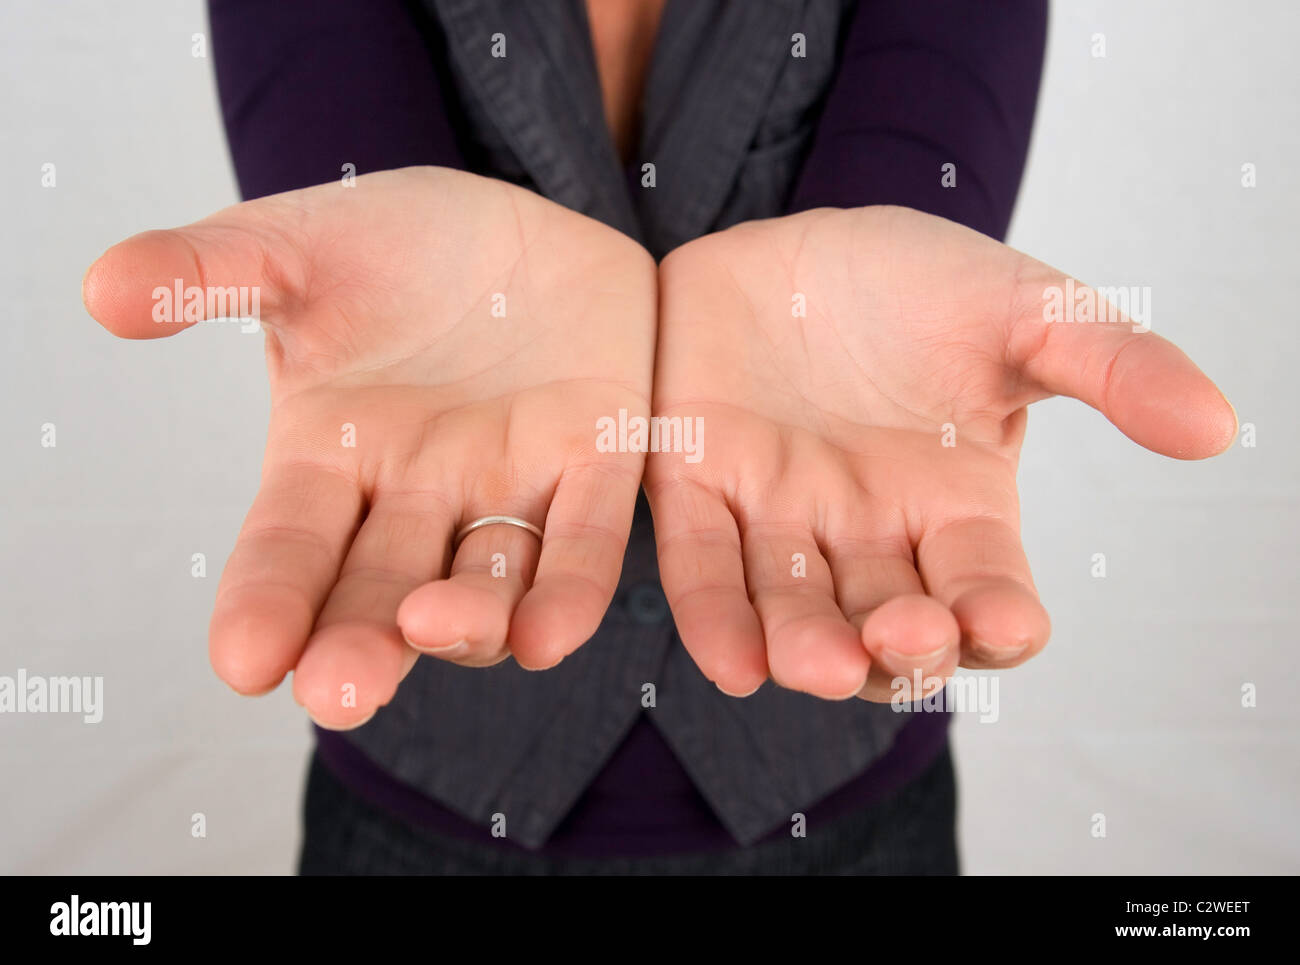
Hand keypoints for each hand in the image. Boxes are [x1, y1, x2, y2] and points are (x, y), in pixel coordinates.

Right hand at [84, 167, 655, 726]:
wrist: (516, 223)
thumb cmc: (397, 244)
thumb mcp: (302, 245)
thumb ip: (214, 270)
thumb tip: (102, 288)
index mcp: (332, 458)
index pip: (289, 549)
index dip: (265, 604)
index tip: (242, 663)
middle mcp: (417, 497)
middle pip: (381, 593)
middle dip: (358, 644)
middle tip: (336, 691)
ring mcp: (508, 490)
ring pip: (486, 585)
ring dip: (466, 622)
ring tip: (437, 630)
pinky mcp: (595, 465)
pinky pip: (586, 543)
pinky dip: (569, 589)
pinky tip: (550, 633)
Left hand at [648, 206, 1234, 700]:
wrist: (799, 239)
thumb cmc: (918, 281)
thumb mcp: (1023, 308)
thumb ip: (1111, 362)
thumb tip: (1215, 427)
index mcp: (954, 507)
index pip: (985, 591)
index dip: (997, 618)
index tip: (1006, 619)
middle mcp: (868, 534)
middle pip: (887, 624)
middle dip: (898, 645)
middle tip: (902, 638)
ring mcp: (781, 519)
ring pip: (795, 611)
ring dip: (805, 648)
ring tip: (815, 664)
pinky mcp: (700, 489)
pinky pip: (705, 566)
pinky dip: (715, 616)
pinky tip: (731, 659)